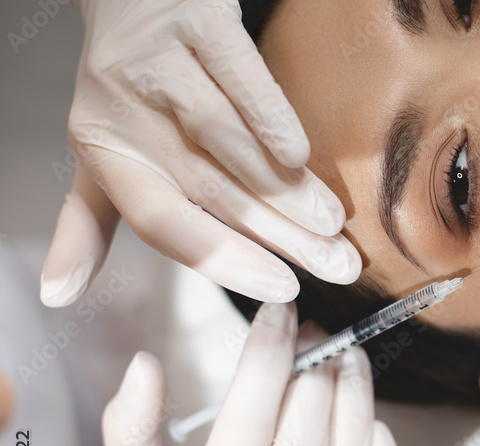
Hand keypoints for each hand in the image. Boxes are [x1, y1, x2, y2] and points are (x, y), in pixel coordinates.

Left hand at [42, 0, 360, 306]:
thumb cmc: (126, 90)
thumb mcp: (101, 156)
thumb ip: (88, 227)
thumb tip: (57, 296)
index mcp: (105, 152)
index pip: (161, 222)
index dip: (224, 260)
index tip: (282, 289)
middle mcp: (125, 108)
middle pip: (210, 189)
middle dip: (282, 236)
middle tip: (335, 267)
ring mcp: (158, 61)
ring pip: (226, 138)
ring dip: (285, 188)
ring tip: (331, 224)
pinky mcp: (195, 18)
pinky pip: (239, 74)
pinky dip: (271, 117)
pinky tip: (301, 156)